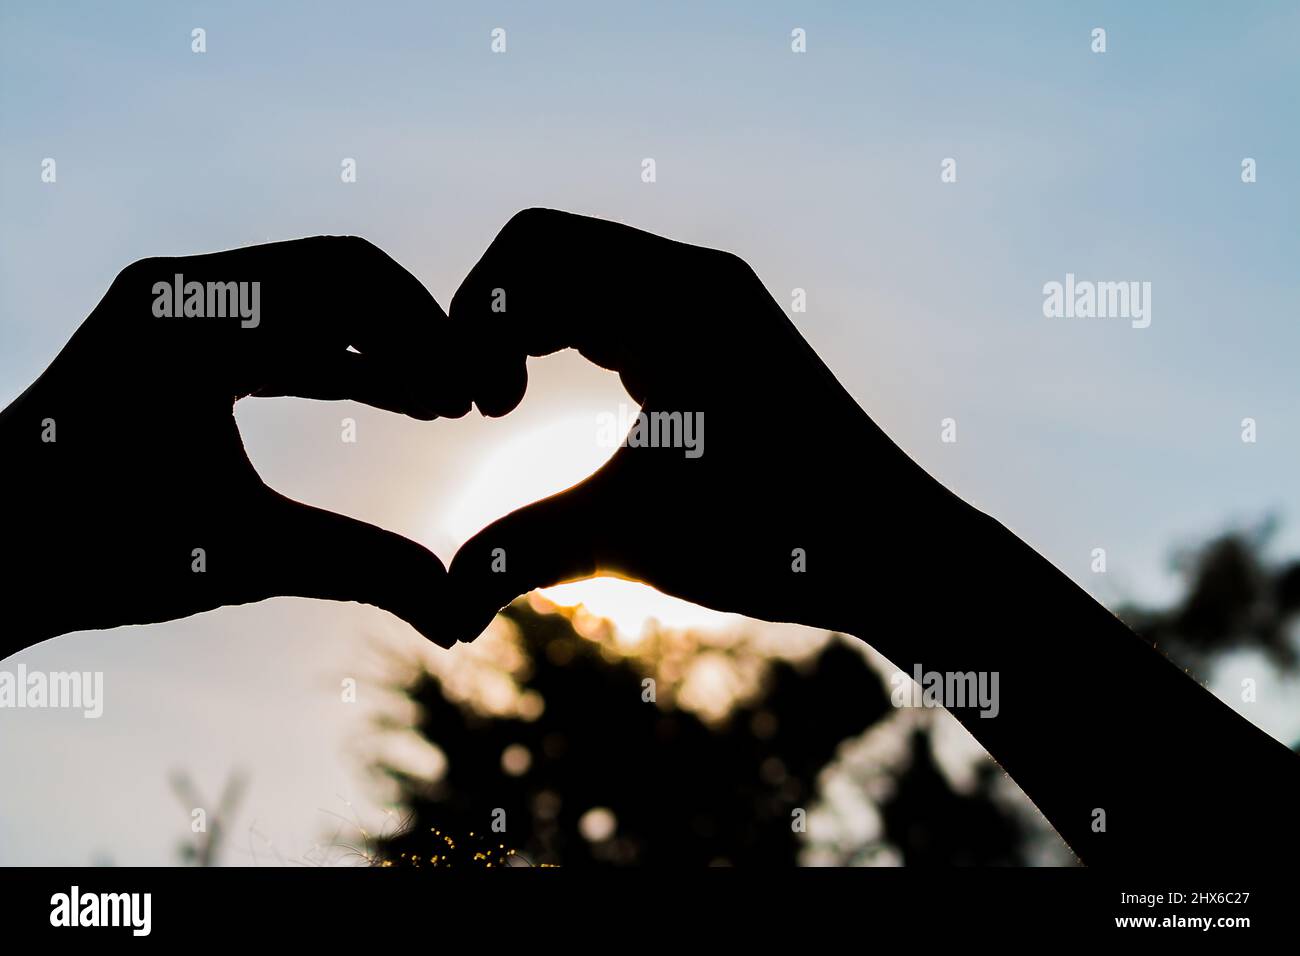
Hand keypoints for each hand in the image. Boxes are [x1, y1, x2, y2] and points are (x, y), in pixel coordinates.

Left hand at [1, 237, 466, 649]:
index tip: (472, 400)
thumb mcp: (249, 556)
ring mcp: (171, 302)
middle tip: (464, 398)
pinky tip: (389, 398)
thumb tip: (457, 620)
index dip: (426, 337)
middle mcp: (179, 289)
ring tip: (438, 406)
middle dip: (412, 335)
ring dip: (379, 346)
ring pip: (311, 296)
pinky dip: (337, 357)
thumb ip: (364, 569)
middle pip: (338, 273)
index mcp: (194, 317)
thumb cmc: (98, 553)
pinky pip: (278, 323)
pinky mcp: (170, 329)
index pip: (348, 282)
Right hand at [447, 209, 970, 643]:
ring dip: (528, 326)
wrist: (894, 549)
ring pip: (581, 270)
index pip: (531, 250)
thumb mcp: (630, 540)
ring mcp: (713, 299)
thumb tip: (441, 611)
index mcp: (675, 298)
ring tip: (508, 407)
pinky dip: (569, 335)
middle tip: (483, 407)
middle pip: (547, 247)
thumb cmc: (776, 538)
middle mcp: (696, 278)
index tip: (476, 413)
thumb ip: (520, 556)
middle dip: (492, 319)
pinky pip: (618, 298)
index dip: (472, 323)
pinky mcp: (721, 329)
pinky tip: (560, 403)